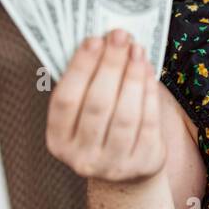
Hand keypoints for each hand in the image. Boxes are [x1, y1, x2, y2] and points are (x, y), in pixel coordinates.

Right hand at [45, 28, 165, 184]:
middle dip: (110, 65)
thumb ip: (87, 83)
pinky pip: (148, 122)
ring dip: (132, 76)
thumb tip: (104, 41)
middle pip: (97, 105)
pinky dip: (149, 93)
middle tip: (120, 36)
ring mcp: (113, 165)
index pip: (65, 100)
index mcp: (58, 141)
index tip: (93, 40)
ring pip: (125, 114)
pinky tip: (148, 71)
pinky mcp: (142, 164)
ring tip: (137, 50)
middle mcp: (82, 158)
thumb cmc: (101, 129)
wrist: (125, 171)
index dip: (80, 69)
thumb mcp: (83, 113)